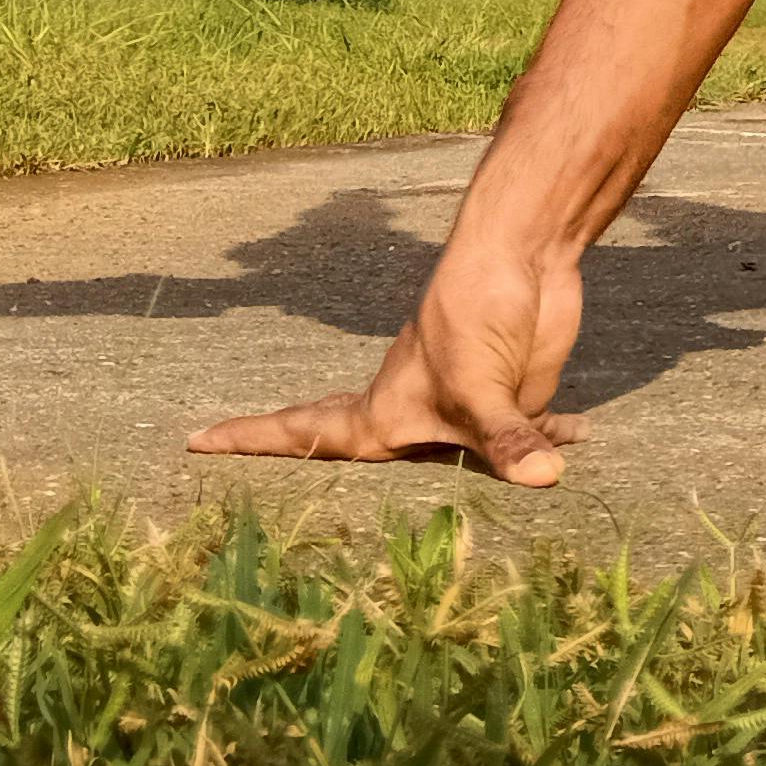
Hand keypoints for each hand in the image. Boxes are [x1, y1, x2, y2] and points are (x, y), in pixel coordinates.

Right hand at [190, 239, 589, 485]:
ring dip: (440, 476)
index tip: (192, 442)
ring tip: (414, 513)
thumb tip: (544, 480)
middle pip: (356, 445)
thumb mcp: (484, 386)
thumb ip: (507, 439)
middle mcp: (416, 412)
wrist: (531, 253)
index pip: (306, 433)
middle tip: (262, 479)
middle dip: (315, 462)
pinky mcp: (511, 397)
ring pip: (444, 456)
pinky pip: (523, 436)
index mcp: (385, 410)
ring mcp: (462, 407)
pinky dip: (544, 444)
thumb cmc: (479, 310)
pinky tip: (573, 446)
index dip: (251, 441)